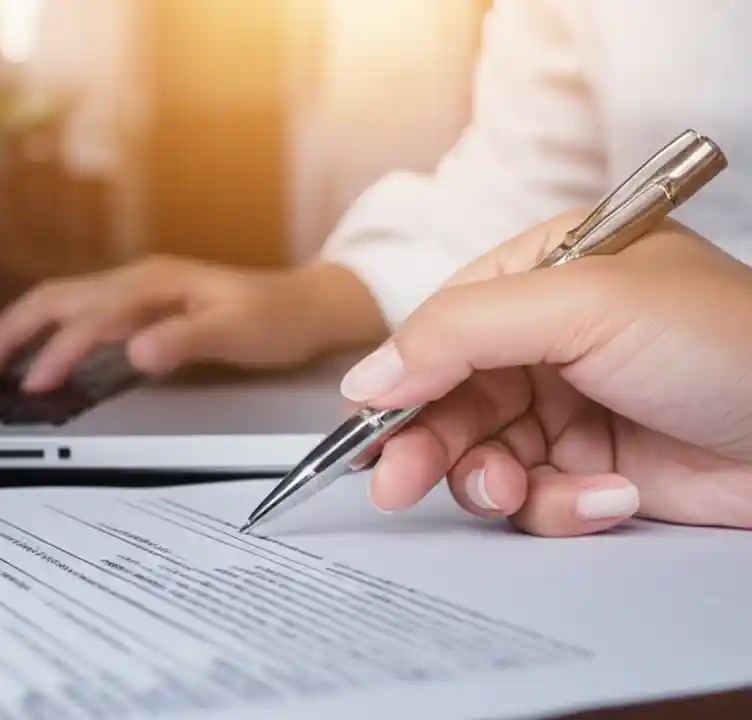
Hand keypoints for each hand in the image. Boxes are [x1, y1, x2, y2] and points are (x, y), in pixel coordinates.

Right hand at [0, 256, 385, 392]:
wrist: (306, 305)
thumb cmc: (274, 318)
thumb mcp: (235, 333)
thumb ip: (184, 341)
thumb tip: (135, 350)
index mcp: (150, 285)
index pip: (84, 319)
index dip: (53, 353)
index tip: (31, 389)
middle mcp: (135, 283)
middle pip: (51, 301)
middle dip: (7, 335)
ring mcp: (134, 294)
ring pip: (58, 306)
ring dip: (19, 334)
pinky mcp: (138, 309)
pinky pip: (77, 317)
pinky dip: (46, 337)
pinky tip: (39, 361)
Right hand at [342, 212, 751, 536]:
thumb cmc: (732, 343)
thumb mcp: (581, 306)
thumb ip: (460, 331)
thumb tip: (369, 374)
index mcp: (547, 272)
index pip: (443, 324)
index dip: (400, 374)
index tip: (368, 420)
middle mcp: (553, 338)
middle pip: (449, 396)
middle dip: (425, 442)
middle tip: (392, 482)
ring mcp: (573, 405)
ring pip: (482, 453)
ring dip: (491, 480)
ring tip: (516, 489)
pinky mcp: (596, 468)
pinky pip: (536, 496)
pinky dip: (561, 505)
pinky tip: (608, 495)